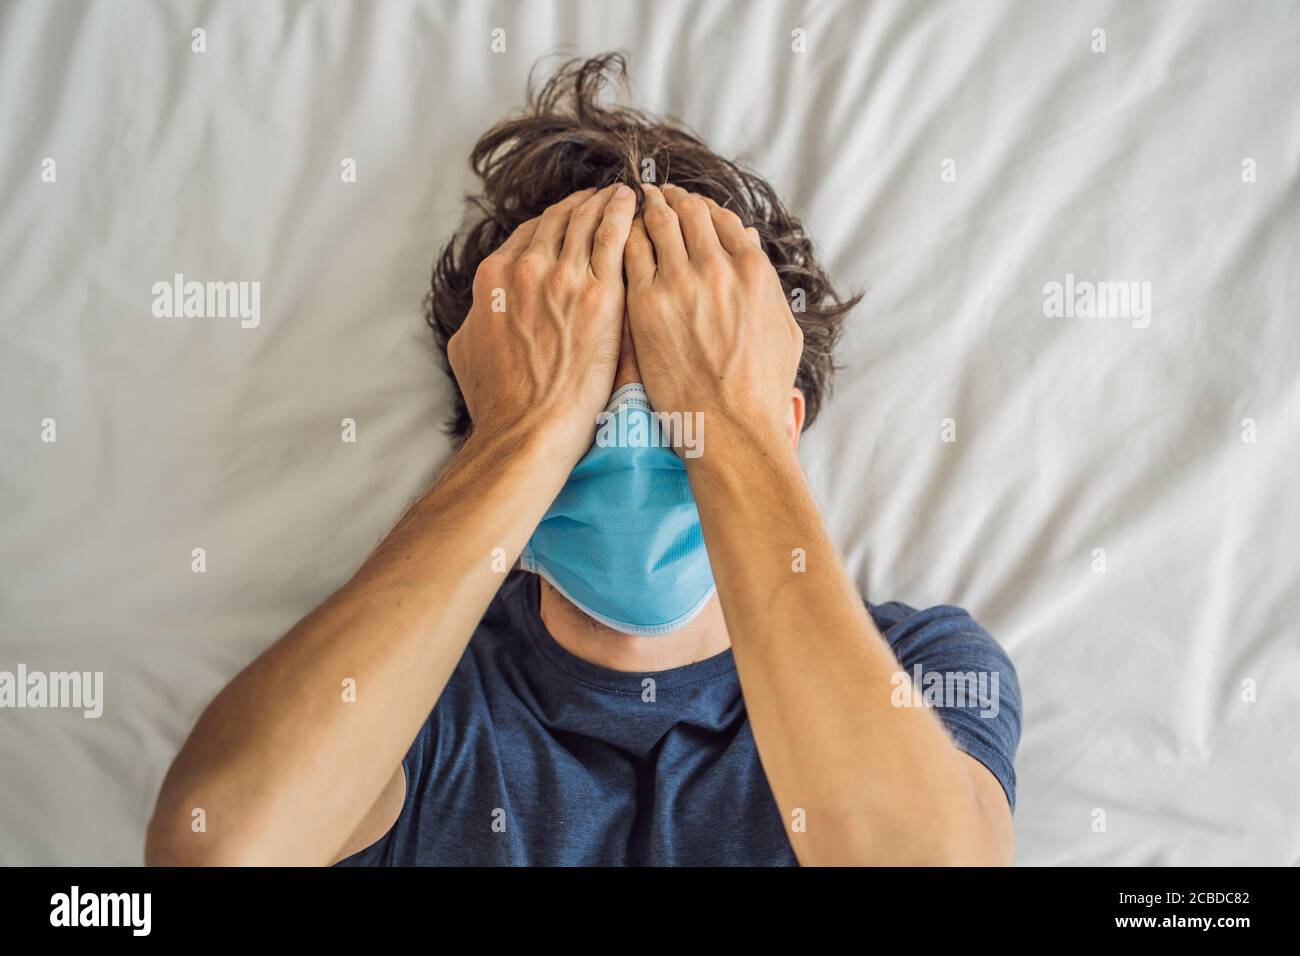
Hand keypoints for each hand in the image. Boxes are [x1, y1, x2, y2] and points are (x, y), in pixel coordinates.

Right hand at [447, 184, 637, 465]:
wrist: (530, 429)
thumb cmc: (500, 403)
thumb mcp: (466, 350)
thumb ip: (480, 316)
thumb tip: (483, 310)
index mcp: (493, 278)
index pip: (527, 234)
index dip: (551, 222)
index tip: (568, 218)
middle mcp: (524, 268)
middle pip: (558, 221)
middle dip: (581, 205)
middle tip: (600, 197)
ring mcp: (563, 277)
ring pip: (586, 221)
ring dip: (605, 203)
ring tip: (623, 194)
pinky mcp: (599, 293)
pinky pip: (614, 237)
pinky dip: (623, 215)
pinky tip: (634, 204)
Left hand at [623, 183, 802, 446]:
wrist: (729, 429)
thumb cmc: (760, 389)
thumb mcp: (783, 330)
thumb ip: (767, 283)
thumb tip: (748, 242)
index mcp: (754, 270)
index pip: (721, 218)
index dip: (700, 207)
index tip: (686, 205)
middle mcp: (717, 268)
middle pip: (687, 213)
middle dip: (668, 199)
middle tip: (652, 195)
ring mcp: (679, 284)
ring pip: (654, 225)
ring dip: (641, 211)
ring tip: (628, 206)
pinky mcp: (645, 304)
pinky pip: (627, 253)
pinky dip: (621, 238)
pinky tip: (613, 239)